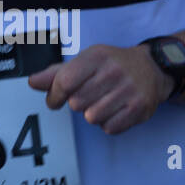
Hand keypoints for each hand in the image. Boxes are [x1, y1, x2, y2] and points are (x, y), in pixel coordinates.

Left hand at [28, 43, 172, 134]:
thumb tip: (32, 82)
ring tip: (104, 102)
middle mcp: (113, 71)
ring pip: (92, 118)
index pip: (64, 82)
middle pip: (77, 103)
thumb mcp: (85, 61)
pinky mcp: (139, 108)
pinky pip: (109, 128)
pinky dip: (108, 123)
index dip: (54, 96)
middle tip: (90, 95)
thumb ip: (57, 73)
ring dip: (93, 115)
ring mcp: (128, 90)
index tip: (56, 100)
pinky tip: (116, 110)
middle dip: (78, 103)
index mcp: (96, 56)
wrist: (152, 68)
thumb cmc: (112, 65)